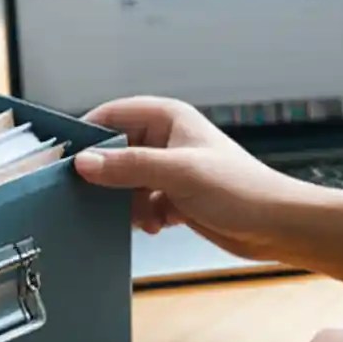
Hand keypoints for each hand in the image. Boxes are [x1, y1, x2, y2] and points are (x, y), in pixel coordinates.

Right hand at [76, 97, 324, 259]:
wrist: (276, 226)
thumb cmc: (240, 189)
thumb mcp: (177, 173)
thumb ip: (128, 166)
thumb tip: (84, 163)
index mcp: (167, 118)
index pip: (111, 115)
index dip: (87, 135)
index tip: (66, 160)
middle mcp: (165, 140)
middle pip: (114, 152)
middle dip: (107, 178)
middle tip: (96, 198)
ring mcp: (169, 169)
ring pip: (125, 182)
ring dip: (126, 203)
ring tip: (143, 216)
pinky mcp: (174, 196)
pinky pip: (140, 203)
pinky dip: (142, 217)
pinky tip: (156, 226)